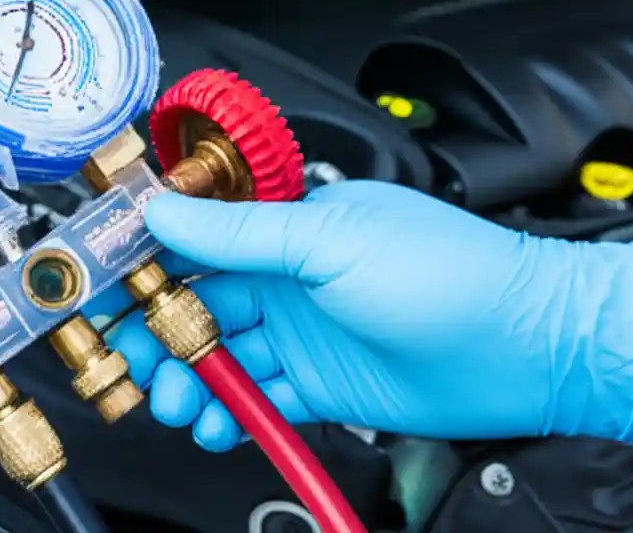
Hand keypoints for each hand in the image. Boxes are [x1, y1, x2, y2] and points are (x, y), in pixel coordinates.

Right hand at [112, 181, 632, 453]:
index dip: (148, 266)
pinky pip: (259, 400)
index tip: (107, 291)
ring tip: (174, 402)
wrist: (526, 344)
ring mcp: (305, 334)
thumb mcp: (329, 239)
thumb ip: (239, 234)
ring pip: (223, 358)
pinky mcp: (323, 385)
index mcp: (288, 228)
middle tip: (135, 361)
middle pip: (200, 307)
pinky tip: (215, 424)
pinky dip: (230, 415)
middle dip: (160, 335)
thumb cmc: (446, 271)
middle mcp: (290, 279)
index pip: (197, 241)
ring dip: (190, 380)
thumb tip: (165, 209)